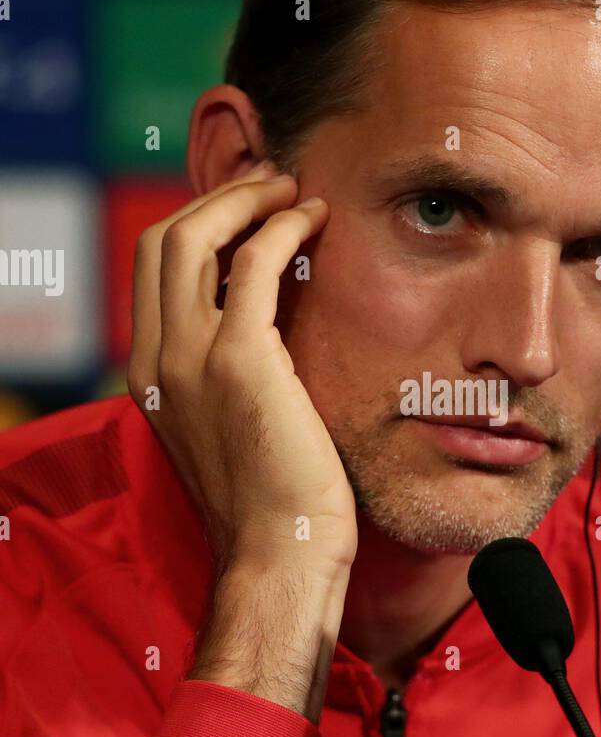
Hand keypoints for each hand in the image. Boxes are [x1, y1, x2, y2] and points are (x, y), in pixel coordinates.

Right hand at [127, 163, 357, 578]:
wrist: (278, 555)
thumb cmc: (273, 501)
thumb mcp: (229, 428)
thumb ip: (226, 374)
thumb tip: (264, 323)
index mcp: (148, 376)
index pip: (152, 269)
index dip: (197, 222)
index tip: (246, 206)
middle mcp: (156, 360)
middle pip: (162, 239)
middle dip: (216, 196)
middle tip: (269, 181)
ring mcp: (190, 359)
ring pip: (194, 236)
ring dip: (246, 198)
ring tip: (291, 188)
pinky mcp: (239, 361)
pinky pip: (254, 263)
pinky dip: (283, 227)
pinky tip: (315, 219)